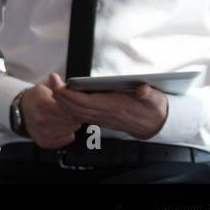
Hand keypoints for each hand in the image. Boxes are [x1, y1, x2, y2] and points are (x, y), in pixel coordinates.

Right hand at [19, 74, 83, 148]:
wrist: (22, 113)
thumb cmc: (36, 99)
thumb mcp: (43, 87)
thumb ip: (53, 83)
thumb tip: (55, 77)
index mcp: (42, 103)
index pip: (68, 108)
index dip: (74, 106)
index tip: (76, 104)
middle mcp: (41, 119)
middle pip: (71, 119)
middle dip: (75, 115)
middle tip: (74, 111)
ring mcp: (43, 132)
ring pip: (71, 129)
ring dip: (73, 124)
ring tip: (68, 118)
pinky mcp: (44, 142)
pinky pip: (67, 138)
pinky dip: (68, 133)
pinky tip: (63, 126)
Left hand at [51, 73, 168, 139]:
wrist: (156, 125)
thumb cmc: (153, 109)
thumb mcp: (155, 99)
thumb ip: (148, 94)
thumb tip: (142, 89)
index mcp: (116, 107)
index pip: (88, 103)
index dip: (72, 96)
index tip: (61, 87)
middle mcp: (107, 115)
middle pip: (78, 108)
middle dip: (63, 97)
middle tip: (52, 83)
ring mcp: (103, 118)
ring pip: (77, 112)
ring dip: (64, 102)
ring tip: (55, 88)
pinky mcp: (102, 119)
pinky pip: (82, 115)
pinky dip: (71, 107)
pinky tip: (65, 99)